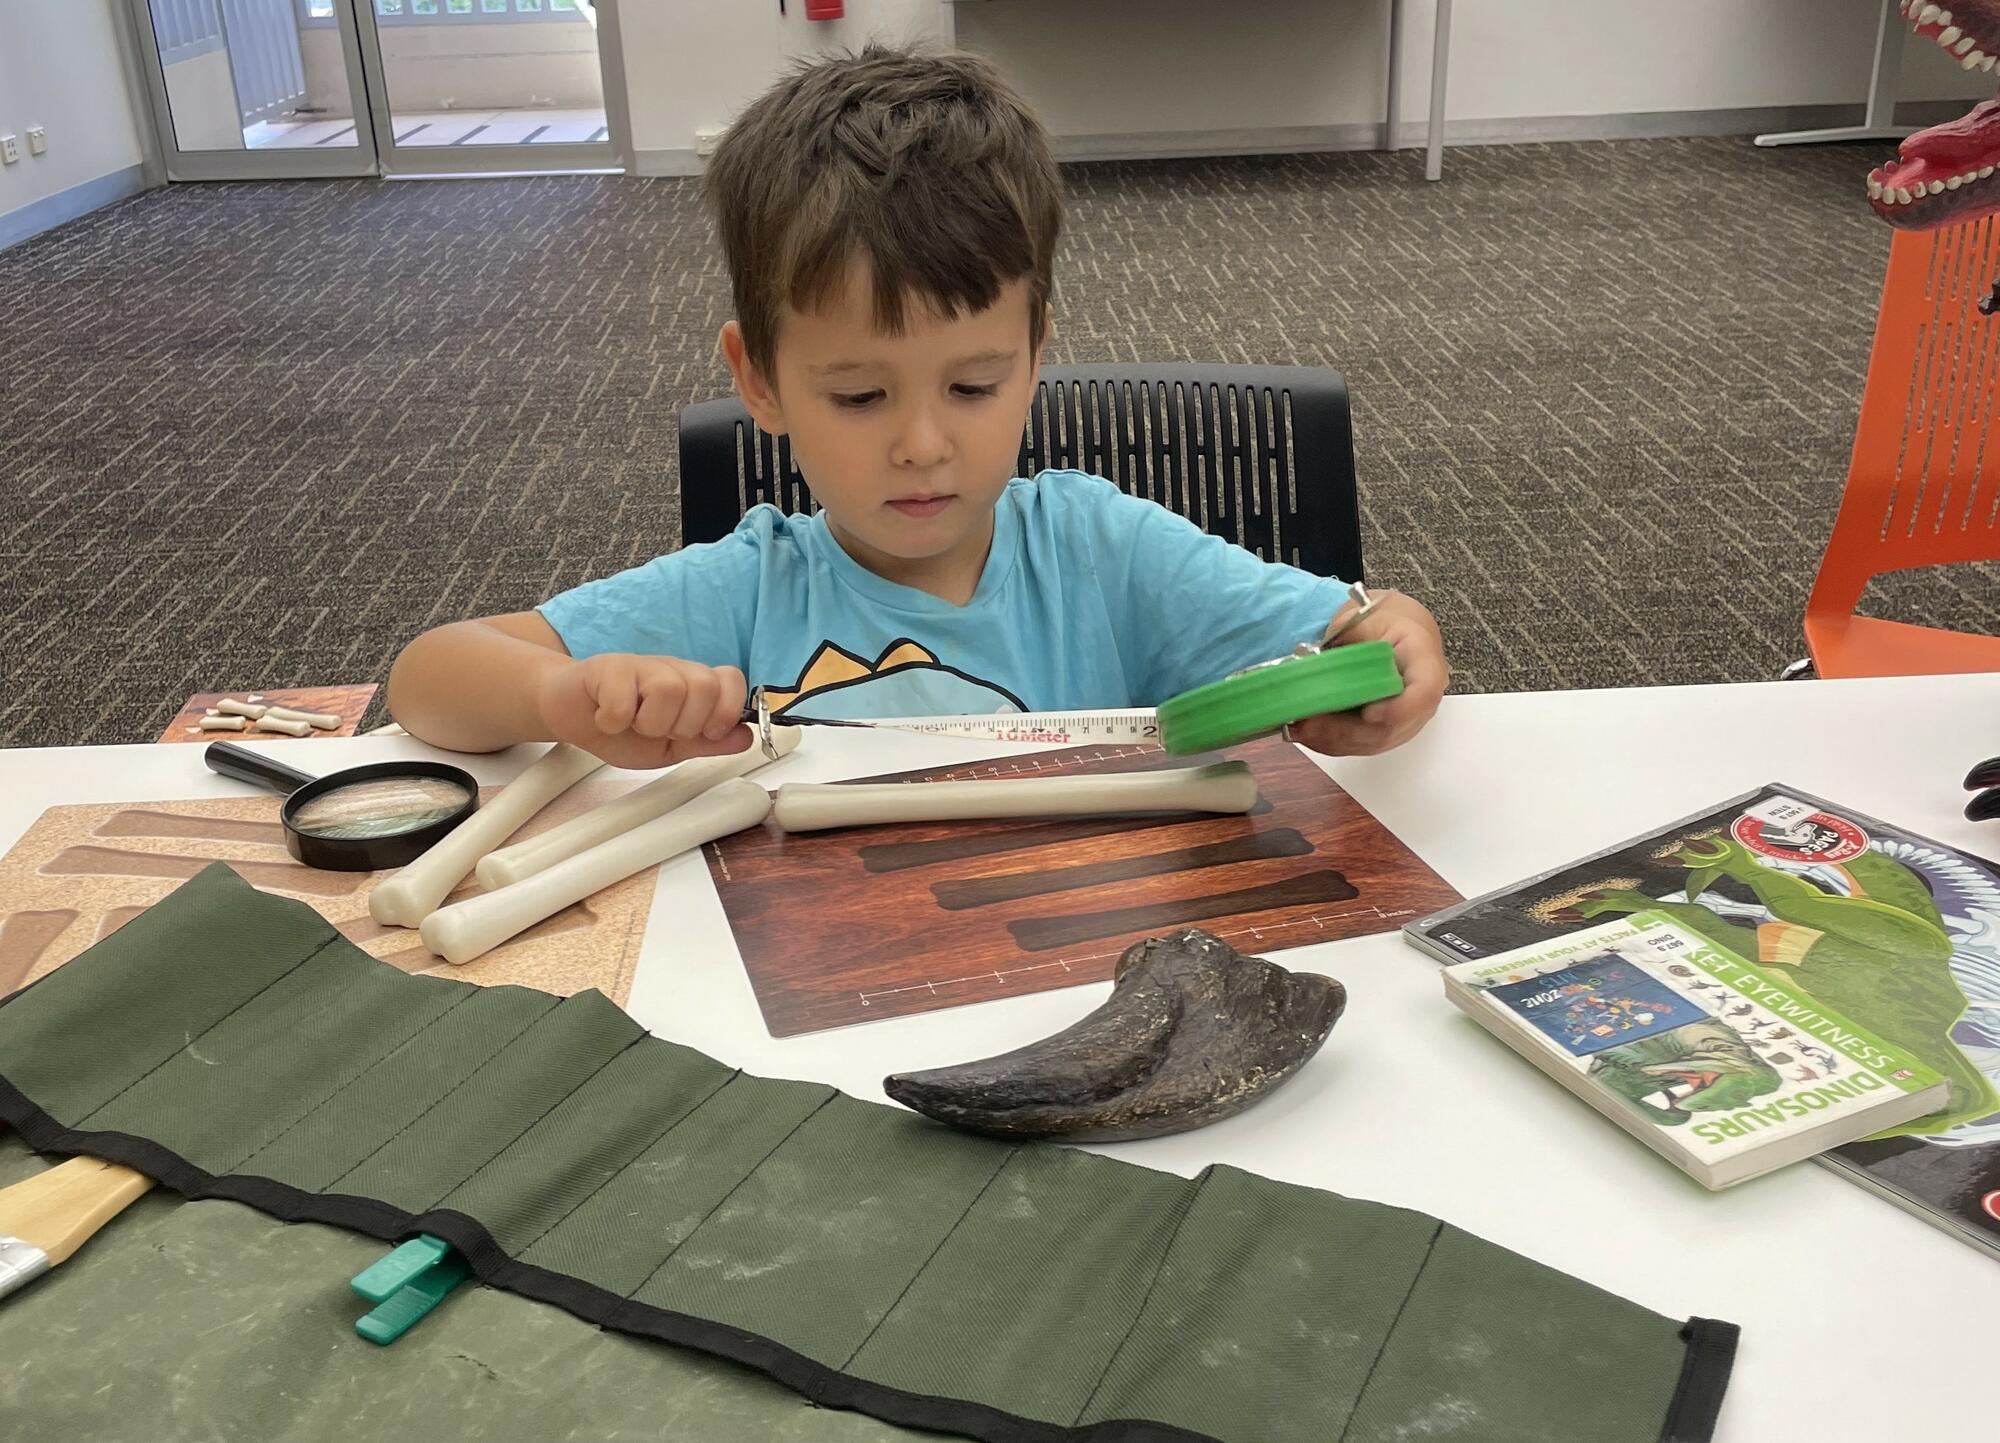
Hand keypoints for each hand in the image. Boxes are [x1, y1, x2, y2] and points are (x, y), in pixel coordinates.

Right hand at [537, 654, 753, 768]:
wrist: (570, 715)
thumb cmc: (621, 729)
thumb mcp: (672, 747)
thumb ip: (707, 743)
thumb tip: (745, 737)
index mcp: (692, 686)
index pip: (731, 680)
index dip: (726, 710)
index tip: (706, 733)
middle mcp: (671, 669)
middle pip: (704, 686)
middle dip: (684, 724)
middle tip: (659, 730)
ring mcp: (639, 664)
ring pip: (669, 690)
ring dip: (650, 723)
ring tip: (633, 724)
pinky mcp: (606, 668)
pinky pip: (624, 700)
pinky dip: (615, 721)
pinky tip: (608, 720)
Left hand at [1284, 590, 1448, 756]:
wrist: (1392, 638)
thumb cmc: (1386, 626)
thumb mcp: (1369, 618)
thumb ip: (1350, 632)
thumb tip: (1323, 651)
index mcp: (1425, 665)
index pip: (1424, 693)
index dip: (1398, 710)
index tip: (1369, 714)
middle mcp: (1420, 701)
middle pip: (1391, 728)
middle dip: (1346, 731)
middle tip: (1309, 723)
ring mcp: (1403, 722)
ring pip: (1371, 743)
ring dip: (1332, 741)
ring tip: (1299, 728)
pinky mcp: (1383, 732)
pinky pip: (1359, 745)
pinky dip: (1330, 742)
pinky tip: (1305, 732)